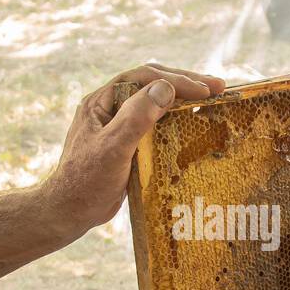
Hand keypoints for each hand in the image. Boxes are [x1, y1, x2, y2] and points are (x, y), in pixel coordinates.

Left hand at [44, 63, 225, 234]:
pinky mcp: (127, 142)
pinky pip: (155, 122)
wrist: (69, 212)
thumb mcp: (113, 148)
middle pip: (151, 84)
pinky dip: (176, 118)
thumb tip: (165, 88)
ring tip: (212, 98)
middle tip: (219, 87)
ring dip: (183, 97)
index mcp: (102, 101)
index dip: (177, 80)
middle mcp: (110, 107)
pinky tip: (193, 121)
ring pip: (155, 101)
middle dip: (185, 83)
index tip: (205, 89)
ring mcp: (119, 124)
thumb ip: (136, 117)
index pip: (144, 78)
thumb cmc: (86, 181)